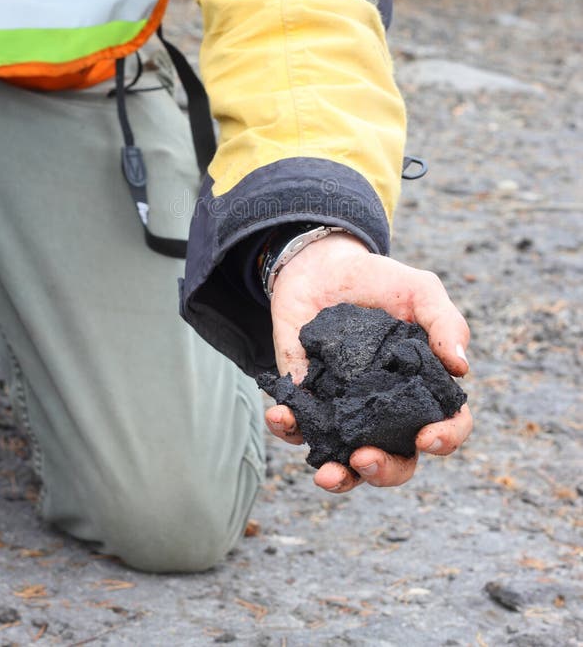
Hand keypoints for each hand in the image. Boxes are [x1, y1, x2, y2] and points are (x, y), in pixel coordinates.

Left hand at [264, 232, 472, 492]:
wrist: (322, 267)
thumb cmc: (380, 281)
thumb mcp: (420, 290)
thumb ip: (446, 322)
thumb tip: (462, 368)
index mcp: (423, 389)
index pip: (448, 426)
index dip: (445, 439)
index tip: (427, 437)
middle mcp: (387, 410)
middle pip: (397, 461)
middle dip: (384, 471)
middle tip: (365, 459)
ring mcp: (346, 410)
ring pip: (347, 462)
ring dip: (338, 476)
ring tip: (324, 472)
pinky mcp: (306, 400)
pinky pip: (298, 428)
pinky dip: (289, 429)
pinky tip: (281, 415)